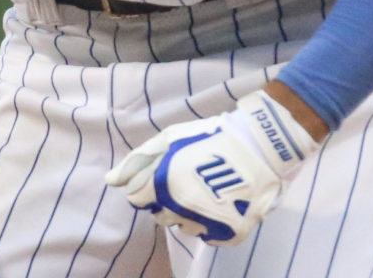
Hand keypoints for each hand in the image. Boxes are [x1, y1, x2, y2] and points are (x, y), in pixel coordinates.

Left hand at [105, 91, 320, 244]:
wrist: (260, 147)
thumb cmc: (211, 137)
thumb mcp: (171, 138)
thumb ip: (138, 160)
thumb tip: (112, 180)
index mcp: (164, 185)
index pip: (138, 198)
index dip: (147, 184)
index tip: (163, 172)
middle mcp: (181, 210)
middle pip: (159, 214)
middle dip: (165, 198)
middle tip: (186, 177)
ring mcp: (205, 225)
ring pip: (182, 225)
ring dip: (186, 210)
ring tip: (205, 186)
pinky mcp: (226, 235)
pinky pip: (206, 234)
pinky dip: (208, 221)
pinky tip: (218, 200)